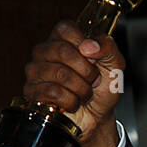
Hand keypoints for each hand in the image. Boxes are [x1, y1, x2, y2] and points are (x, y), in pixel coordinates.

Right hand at [22, 20, 125, 146]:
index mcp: (63, 39)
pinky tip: (72, 102)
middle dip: (86, 71)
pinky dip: (70, 101)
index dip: (84, 45)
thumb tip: (89, 45)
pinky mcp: (32, 91)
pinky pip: (52, 92)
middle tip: (92, 80)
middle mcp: (45, 51)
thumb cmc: (103, 89)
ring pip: (60, 74)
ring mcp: (35, 70)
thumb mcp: (115, 65)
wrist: (98, 117)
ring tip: (83, 93)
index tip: (94, 59)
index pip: (65, 28)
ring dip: (81, 89)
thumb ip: (108, 47)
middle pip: (62, 51)